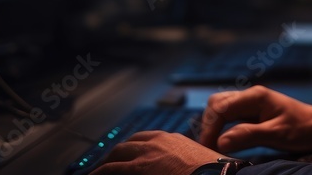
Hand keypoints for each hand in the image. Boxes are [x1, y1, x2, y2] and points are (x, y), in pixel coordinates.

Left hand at [92, 131, 218, 174]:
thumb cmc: (214, 174)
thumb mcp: (199, 163)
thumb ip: (186, 162)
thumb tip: (183, 170)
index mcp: (174, 140)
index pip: (147, 139)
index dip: (135, 148)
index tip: (130, 155)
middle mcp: (158, 142)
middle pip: (129, 144)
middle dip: (117, 153)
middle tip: (109, 163)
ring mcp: (146, 154)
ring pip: (117, 154)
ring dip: (106, 163)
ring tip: (97, 172)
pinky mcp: (138, 168)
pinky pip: (110, 170)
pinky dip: (100, 173)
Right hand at [199, 85, 311, 153]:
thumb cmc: (303, 129)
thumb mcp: (277, 134)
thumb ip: (248, 135)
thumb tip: (221, 141)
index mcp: (255, 96)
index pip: (220, 107)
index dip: (210, 128)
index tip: (208, 147)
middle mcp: (251, 96)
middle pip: (217, 104)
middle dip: (208, 124)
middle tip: (208, 147)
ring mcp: (251, 103)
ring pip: (222, 109)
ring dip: (214, 125)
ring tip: (213, 145)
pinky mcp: (254, 113)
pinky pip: (231, 116)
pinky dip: (222, 127)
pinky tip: (223, 141)